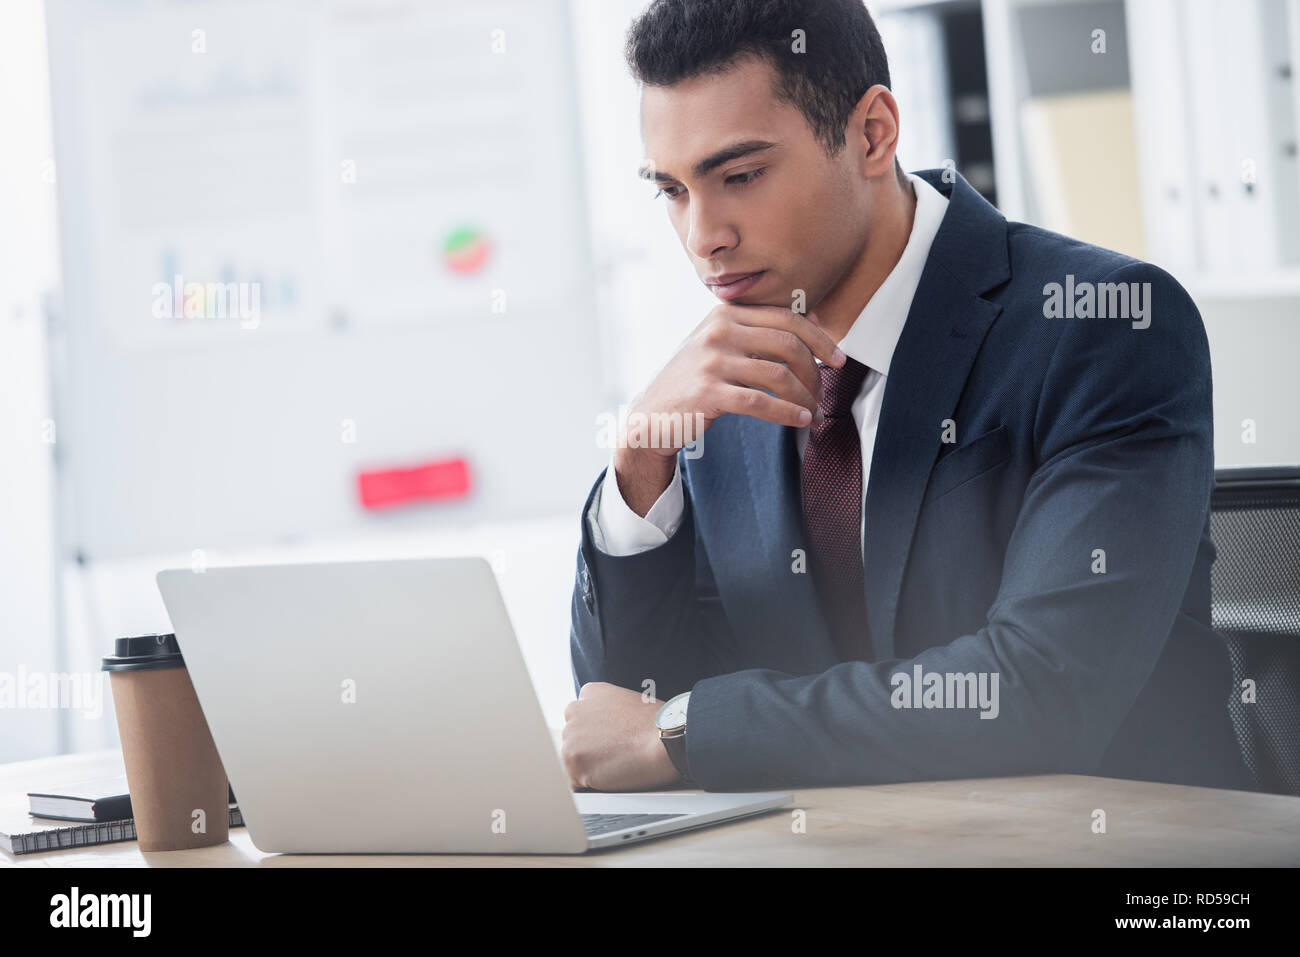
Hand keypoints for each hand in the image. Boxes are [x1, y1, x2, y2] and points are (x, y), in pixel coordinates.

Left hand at [560, 682, 684, 790]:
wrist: (666, 740)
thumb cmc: (658, 724)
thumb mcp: (629, 701)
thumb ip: (608, 710)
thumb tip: (605, 729)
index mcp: (590, 692)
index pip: (583, 718)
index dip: (599, 733)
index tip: (614, 739)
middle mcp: (575, 710)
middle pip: (575, 738)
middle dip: (591, 749)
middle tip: (617, 753)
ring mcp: (571, 736)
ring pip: (574, 760)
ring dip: (591, 767)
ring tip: (618, 763)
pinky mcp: (573, 760)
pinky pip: (576, 781)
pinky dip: (592, 784)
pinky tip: (612, 775)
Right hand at [614, 303, 845, 514]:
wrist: (652, 414)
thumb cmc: (693, 381)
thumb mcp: (720, 344)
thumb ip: (757, 332)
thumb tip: (814, 326)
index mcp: (726, 313)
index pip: (787, 318)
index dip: (820, 339)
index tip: (839, 359)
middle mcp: (719, 331)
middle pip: (788, 345)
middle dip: (815, 372)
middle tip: (825, 392)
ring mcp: (712, 361)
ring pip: (779, 375)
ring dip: (806, 398)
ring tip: (814, 414)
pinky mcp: (708, 392)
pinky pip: (761, 402)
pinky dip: (788, 413)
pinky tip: (800, 420)